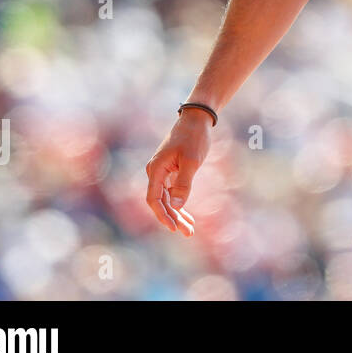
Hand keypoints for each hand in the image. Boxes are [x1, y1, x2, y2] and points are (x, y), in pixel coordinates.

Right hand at [144, 110, 211, 236]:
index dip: (162, 215)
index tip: (174, 228)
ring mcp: (163, 173)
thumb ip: (184, 183)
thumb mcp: (192, 160)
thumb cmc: (194, 137)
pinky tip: (188, 217)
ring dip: (178, 215)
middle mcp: (156, 173)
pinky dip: (180, 205)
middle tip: (188, 233)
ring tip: (190, 230)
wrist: (197, 119)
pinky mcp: (172, 172)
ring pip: (167, 200)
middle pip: (161, 202)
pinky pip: (172, 193)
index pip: (153, 199)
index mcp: (156, 170)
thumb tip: (177, 206)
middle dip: (173, 219)